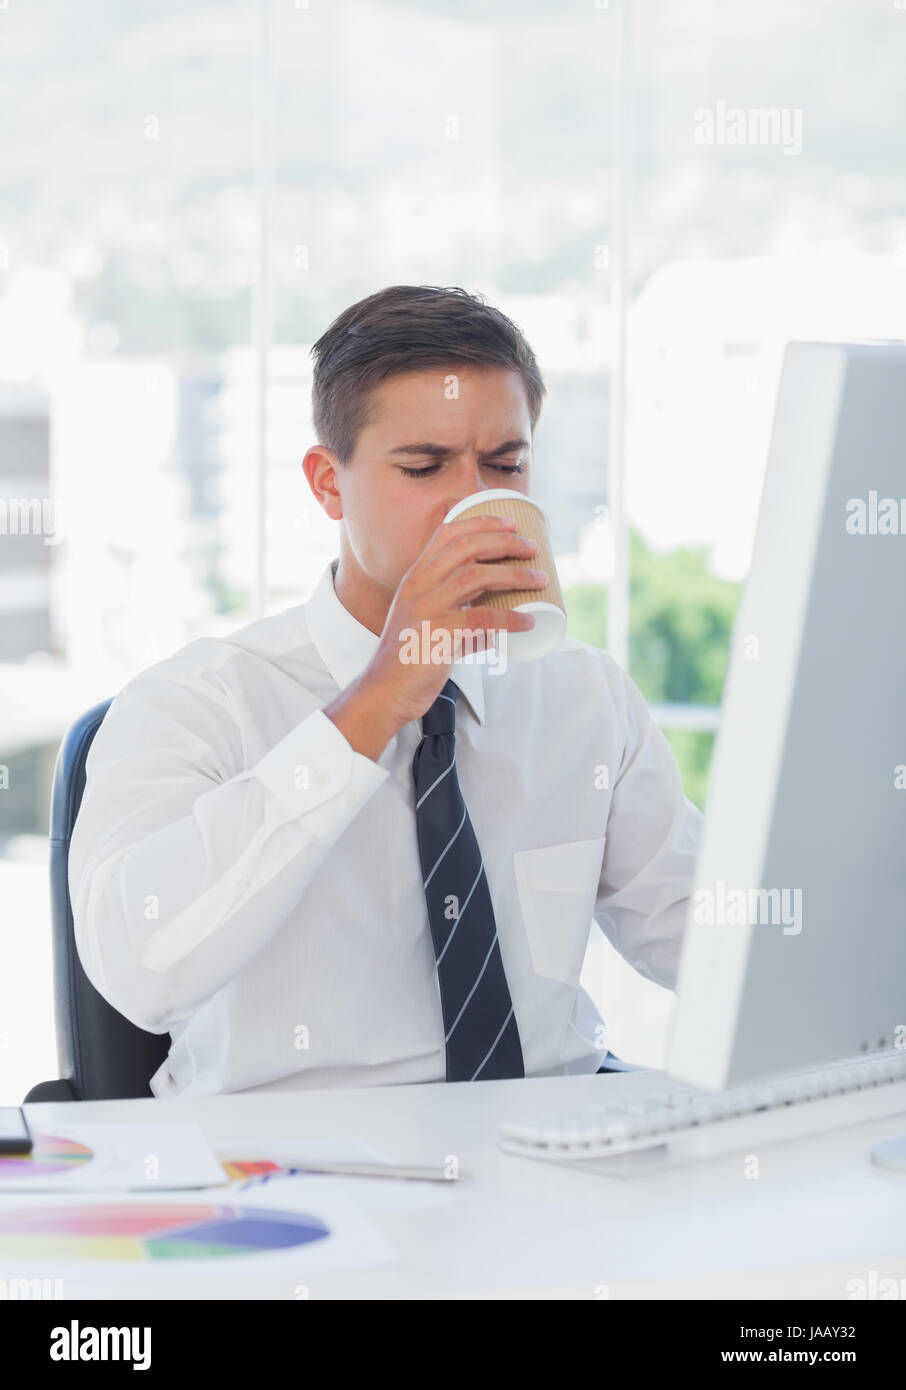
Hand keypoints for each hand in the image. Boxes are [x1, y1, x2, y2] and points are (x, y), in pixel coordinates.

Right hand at [364, 514, 547, 726]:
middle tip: (532, 548)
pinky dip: (509, 618)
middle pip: (466, 548)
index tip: (510, 523)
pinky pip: (481, 619)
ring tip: (539, 579)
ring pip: (476, 577)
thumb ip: (456, 613)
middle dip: (504, 541)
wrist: (384, 690)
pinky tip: (527, 621)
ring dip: (514, 575)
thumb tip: (497, 619)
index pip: (447, 534)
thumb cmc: (407, 657)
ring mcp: (426, 609)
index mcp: (415, 577)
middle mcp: (418, 586)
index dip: (481, 522)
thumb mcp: (424, 620)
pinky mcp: (437, 636)